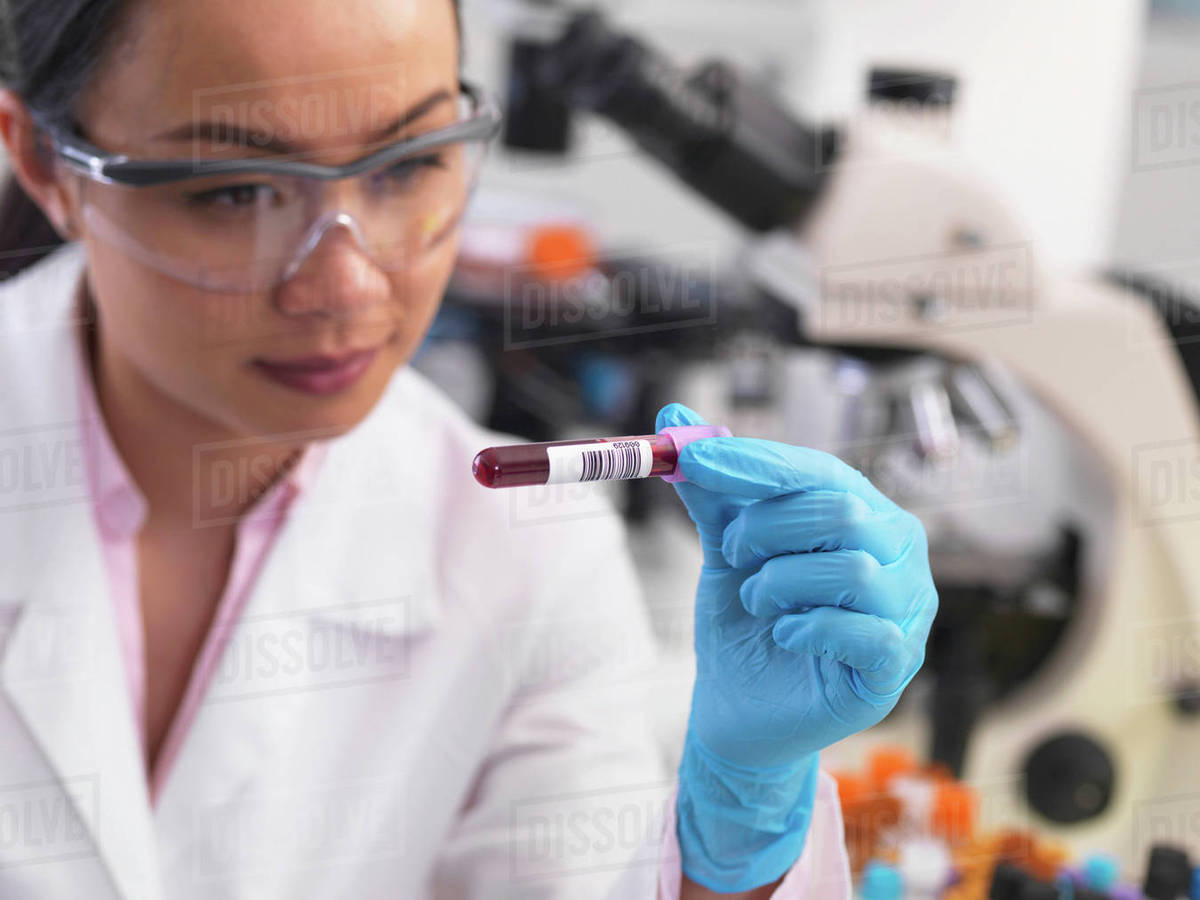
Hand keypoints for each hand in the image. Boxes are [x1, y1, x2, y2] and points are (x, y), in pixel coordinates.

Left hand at [659, 403, 937, 891]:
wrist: (738, 712)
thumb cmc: (743, 622)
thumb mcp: (724, 550)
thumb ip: (710, 490)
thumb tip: (673, 418)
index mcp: (863, 512)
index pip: (819, 471)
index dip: (755, 462)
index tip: (692, 458)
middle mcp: (898, 553)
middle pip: (843, 512)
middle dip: (767, 528)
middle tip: (732, 554)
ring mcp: (906, 611)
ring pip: (853, 570)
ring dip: (781, 584)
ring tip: (758, 601)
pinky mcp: (896, 666)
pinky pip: (864, 632)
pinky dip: (807, 628)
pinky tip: (784, 635)